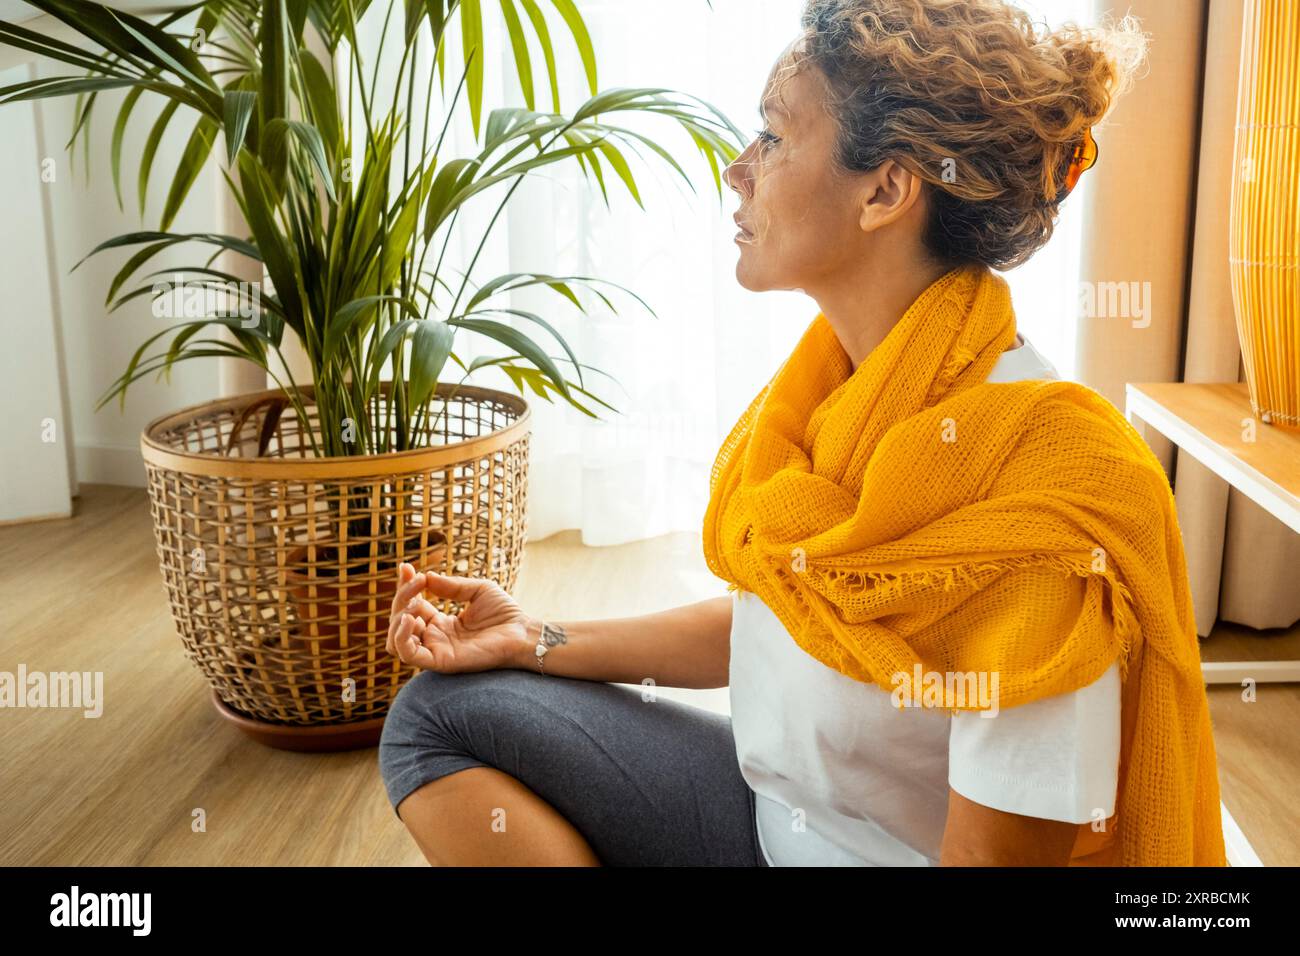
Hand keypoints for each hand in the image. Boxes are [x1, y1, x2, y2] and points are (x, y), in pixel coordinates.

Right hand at [386, 562, 532, 672]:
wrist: (523, 632)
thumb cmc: (505, 613)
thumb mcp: (477, 590)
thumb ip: (451, 586)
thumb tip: (426, 576)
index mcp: (441, 623)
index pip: (410, 606)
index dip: (404, 587)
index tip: (406, 567)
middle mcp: (435, 638)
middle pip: (400, 621)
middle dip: (402, 597)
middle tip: (418, 580)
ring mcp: (437, 650)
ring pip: (396, 642)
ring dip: (396, 619)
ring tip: (412, 604)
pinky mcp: (441, 661)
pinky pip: (409, 655)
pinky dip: (401, 637)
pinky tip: (411, 618)